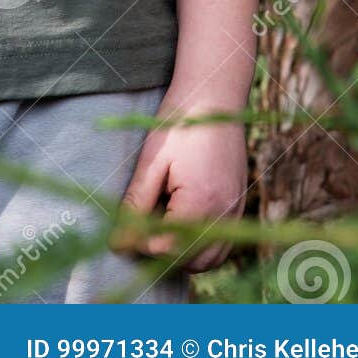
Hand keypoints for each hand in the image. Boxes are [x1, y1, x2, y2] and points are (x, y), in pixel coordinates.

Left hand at [110, 88, 248, 272]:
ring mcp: (236, 212)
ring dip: (181, 253)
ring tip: (158, 221)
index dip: (139, 244)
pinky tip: (178, 219)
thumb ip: (136, 204)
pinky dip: (200, 245)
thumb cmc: (179, 123)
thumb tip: (117, 241)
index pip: (167, 249)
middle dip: (161, 252)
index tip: (121, 229)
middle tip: (139, 224)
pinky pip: (221, 245)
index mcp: (201, 203)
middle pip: (189, 262)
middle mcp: (225, 215)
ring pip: (208, 259)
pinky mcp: (239, 206)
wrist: (213, 96)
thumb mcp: (151, 160)